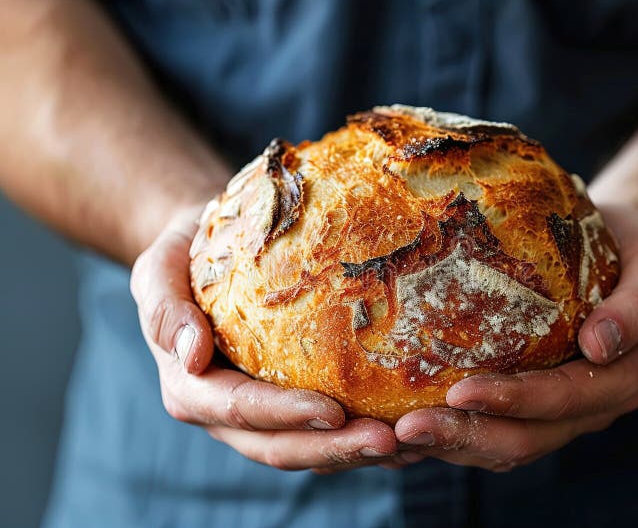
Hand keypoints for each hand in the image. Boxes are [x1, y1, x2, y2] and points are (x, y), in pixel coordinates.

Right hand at [130, 204, 402, 472]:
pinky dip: (363, 434)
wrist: (202, 255)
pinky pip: (327, 431)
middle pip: (282, 446)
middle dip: (335, 448)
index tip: (334, 411)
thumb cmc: (183, 255)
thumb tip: (190, 354)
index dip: (287, 416)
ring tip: (411, 442)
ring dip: (358, 451)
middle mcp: (226, 415)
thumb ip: (164, 309)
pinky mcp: (290, 405)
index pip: (241, 410)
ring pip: (310, 448)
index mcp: (192, 389)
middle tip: (389, 440)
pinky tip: (407, 427)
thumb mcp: (158, 269)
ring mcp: (261, 416)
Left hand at [393, 204, 637, 470]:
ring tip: (396, 436)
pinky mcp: (533, 404)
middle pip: (526, 438)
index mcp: (623, 380)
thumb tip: (600, 344)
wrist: (627, 250)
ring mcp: (561, 413)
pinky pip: (492, 430)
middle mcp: (591, 408)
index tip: (460, 392)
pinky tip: (405, 428)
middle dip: (466, 435)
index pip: (563, 400)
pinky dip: (452, 435)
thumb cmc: (635, 249)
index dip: (514, 401)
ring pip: (504, 446)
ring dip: (450, 444)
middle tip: (407, 429)